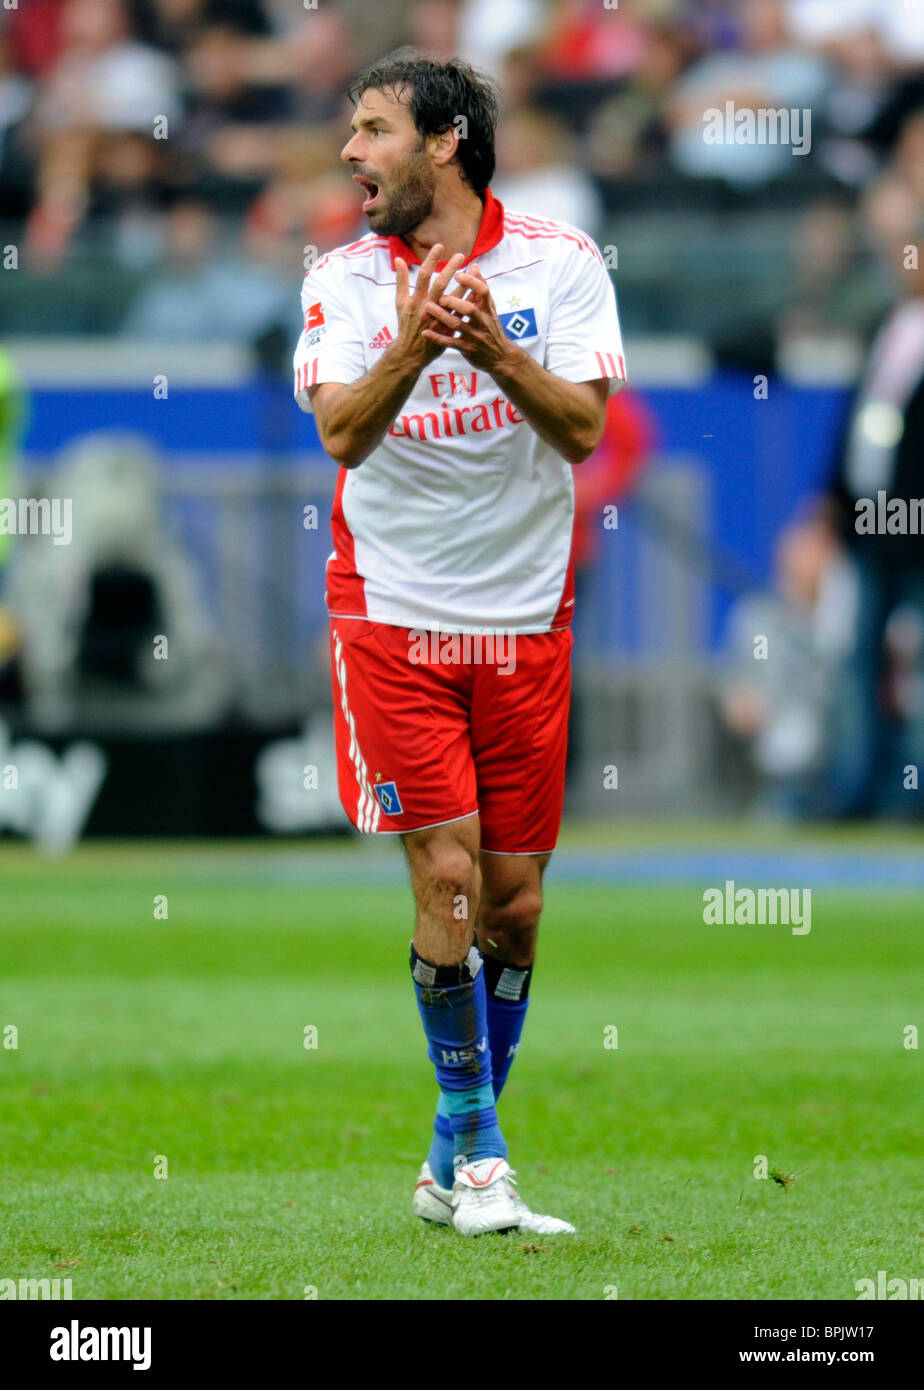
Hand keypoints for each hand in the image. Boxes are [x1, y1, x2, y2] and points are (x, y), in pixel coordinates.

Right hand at [394, 245, 466, 368]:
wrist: (411, 352)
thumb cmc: (406, 325)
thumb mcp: (400, 303)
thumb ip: (401, 280)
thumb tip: (399, 260)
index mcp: (416, 300)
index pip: (424, 275)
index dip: (432, 259)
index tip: (440, 246)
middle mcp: (427, 308)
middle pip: (441, 284)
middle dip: (451, 269)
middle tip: (461, 255)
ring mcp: (439, 319)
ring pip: (454, 299)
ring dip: (465, 284)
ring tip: (474, 270)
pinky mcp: (448, 329)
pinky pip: (461, 314)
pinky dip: (469, 302)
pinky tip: (477, 292)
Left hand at [421, 263, 516, 372]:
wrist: (500, 357)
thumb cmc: (491, 328)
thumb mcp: (490, 309)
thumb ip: (481, 288)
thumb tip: (474, 266)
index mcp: (488, 310)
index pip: (483, 292)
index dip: (471, 282)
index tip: (458, 275)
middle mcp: (483, 322)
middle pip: (470, 309)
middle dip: (455, 302)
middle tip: (441, 296)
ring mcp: (475, 337)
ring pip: (458, 325)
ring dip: (443, 316)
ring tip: (428, 307)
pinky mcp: (468, 350)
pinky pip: (451, 343)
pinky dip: (438, 338)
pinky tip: (425, 333)